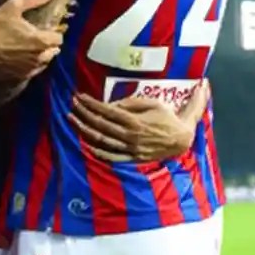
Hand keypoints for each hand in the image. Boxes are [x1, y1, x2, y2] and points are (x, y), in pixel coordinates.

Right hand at [0, 0, 63, 81]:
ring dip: (39, 56)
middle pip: (53, 52)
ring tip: (27, 47)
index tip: (44, 27)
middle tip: (35, 36)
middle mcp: (38, 59)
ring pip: (42, 64)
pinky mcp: (17, 78)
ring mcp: (28, 70)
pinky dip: (28, 65)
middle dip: (48, 45)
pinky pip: (30, 72)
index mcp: (40, 41)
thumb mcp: (13, 7)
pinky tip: (18, 58)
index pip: (58, 38)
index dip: (53, 32)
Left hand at [68, 82, 208, 161]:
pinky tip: (85, 143)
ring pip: (102, 141)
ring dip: (85, 130)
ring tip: (73, 120)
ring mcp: (130, 149)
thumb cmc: (168, 117)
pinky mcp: (132, 158)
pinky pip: (111, 157)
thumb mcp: (153, 103)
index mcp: (135, 121)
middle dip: (84, 113)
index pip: (107, 111)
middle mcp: (130, 136)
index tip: (80, 96)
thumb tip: (111, 104)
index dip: (91, 103)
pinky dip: (97, 151)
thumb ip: (132, 103)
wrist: (182, 139)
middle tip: (72, 105)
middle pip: (100, 125)